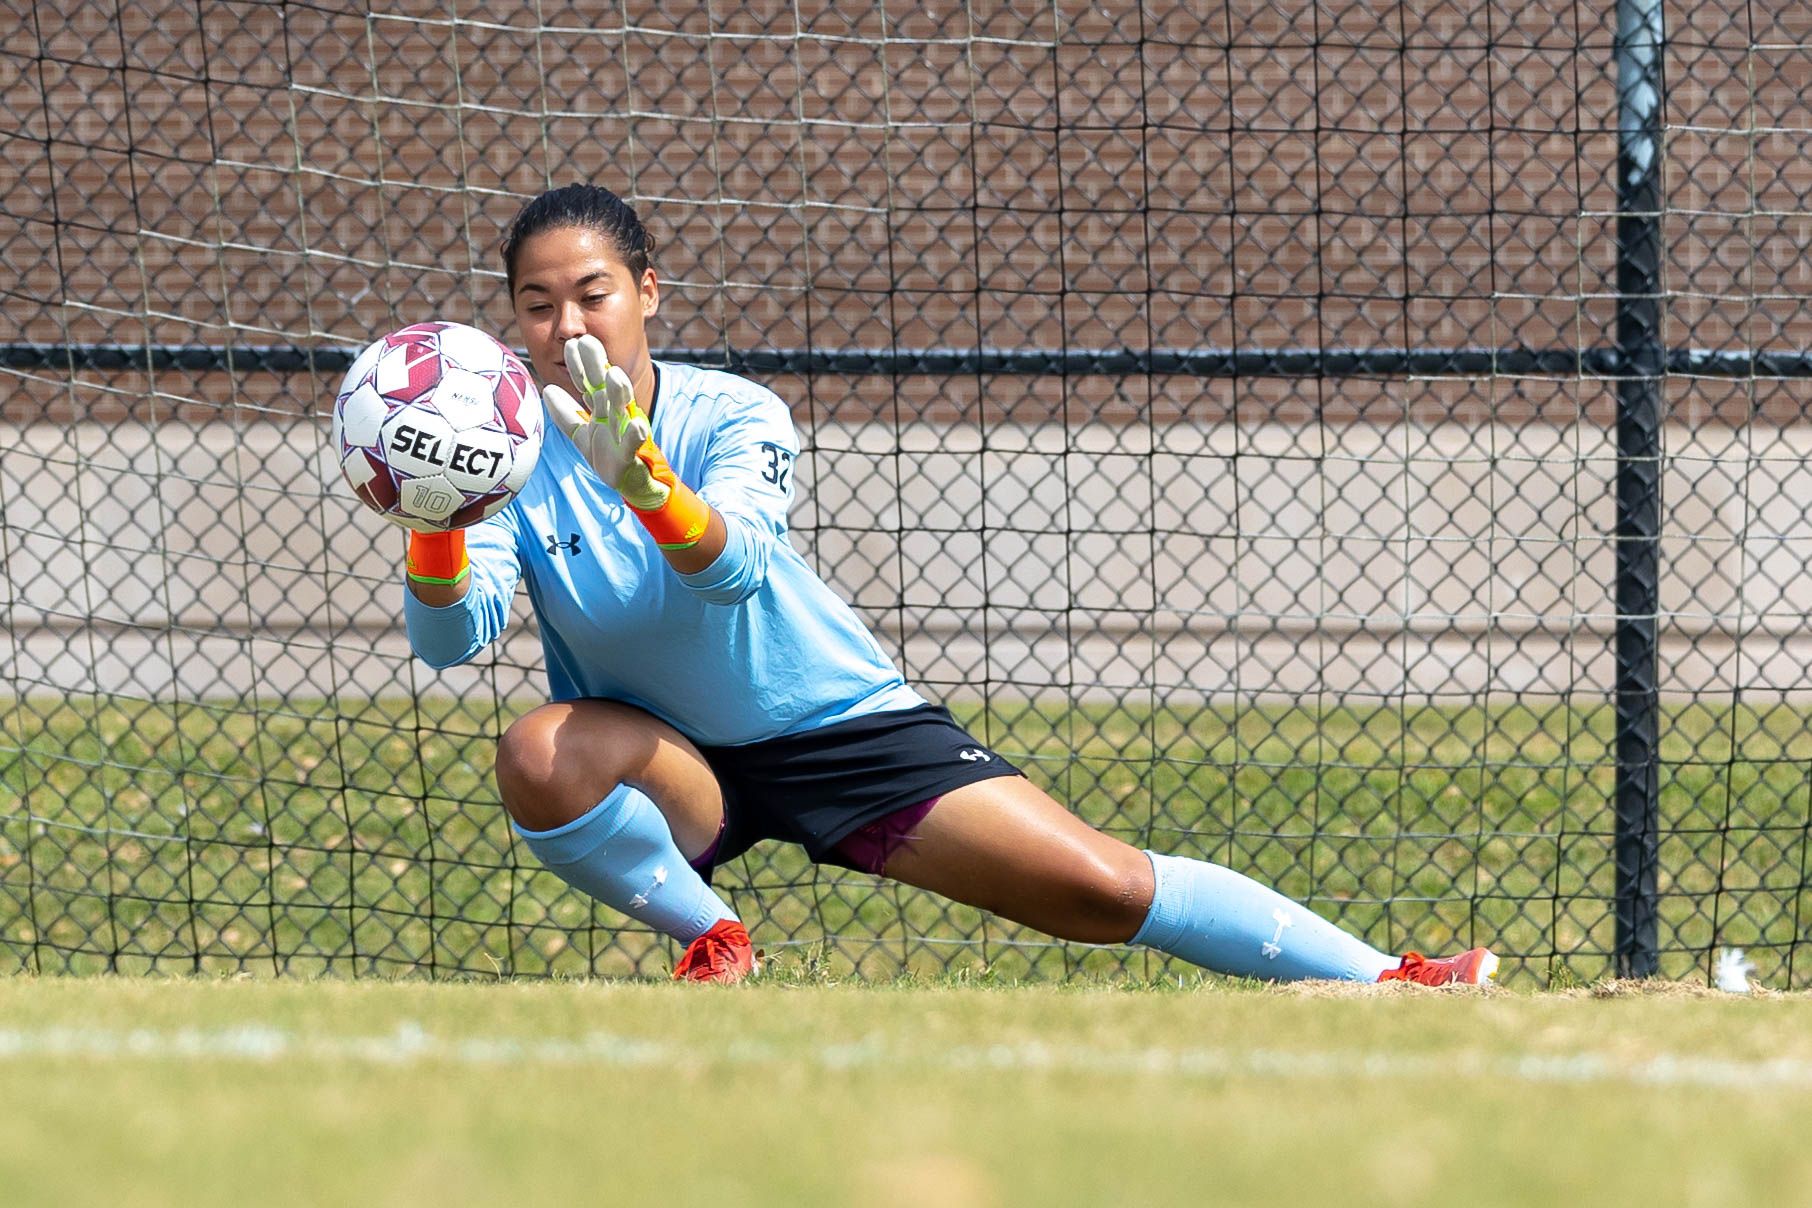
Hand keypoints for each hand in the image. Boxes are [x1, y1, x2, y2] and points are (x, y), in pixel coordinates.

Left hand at [540, 335, 670, 511]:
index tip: (570, 345)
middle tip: (588, 341)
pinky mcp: (633, 452)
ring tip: (614, 373)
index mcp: (603, 408)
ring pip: (623, 407)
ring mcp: (626, 431)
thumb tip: (547, 390)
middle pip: (605, 386)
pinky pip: (635, 442)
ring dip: (620, 390)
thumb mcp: (581, 434)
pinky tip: (637, 425)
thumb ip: (565, 414)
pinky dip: (636, 434)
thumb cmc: (608, 455)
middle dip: (598, 365)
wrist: (632, 482)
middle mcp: (616, 414)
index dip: (579, 366)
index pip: (589, 383)